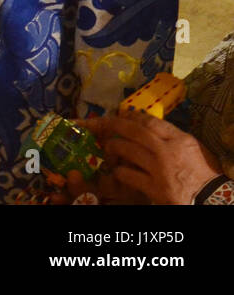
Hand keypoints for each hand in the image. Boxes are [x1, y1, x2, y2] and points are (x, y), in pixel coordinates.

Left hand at [80, 112, 221, 204]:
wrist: (212, 199)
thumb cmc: (205, 174)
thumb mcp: (195, 149)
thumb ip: (173, 138)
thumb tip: (151, 128)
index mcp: (180, 140)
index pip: (151, 121)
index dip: (132, 116)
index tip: (122, 114)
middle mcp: (167, 150)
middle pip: (134, 131)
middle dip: (113, 124)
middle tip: (100, 123)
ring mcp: (159, 169)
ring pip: (126, 149)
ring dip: (113, 147)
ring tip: (109, 149)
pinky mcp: (154, 187)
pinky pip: (127, 174)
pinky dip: (118, 171)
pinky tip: (117, 171)